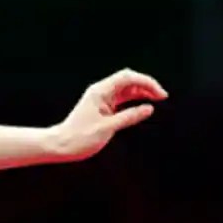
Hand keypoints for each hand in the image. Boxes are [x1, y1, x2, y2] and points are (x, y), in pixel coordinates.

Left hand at [50, 68, 167, 160]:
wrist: (61, 145)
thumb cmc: (80, 138)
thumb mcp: (108, 128)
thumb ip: (129, 117)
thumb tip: (149, 108)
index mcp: (100, 92)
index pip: (127, 78)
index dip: (146, 83)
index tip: (160, 95)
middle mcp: (101, 92)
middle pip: (128, 80)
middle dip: (146, 84)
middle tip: (162, 96)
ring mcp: (102, 99)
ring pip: (126, 89)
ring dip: (142, 92)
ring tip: (157, 99)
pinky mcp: (103, 107)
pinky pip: (122, 99)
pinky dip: (134, 100)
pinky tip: (144, 105)